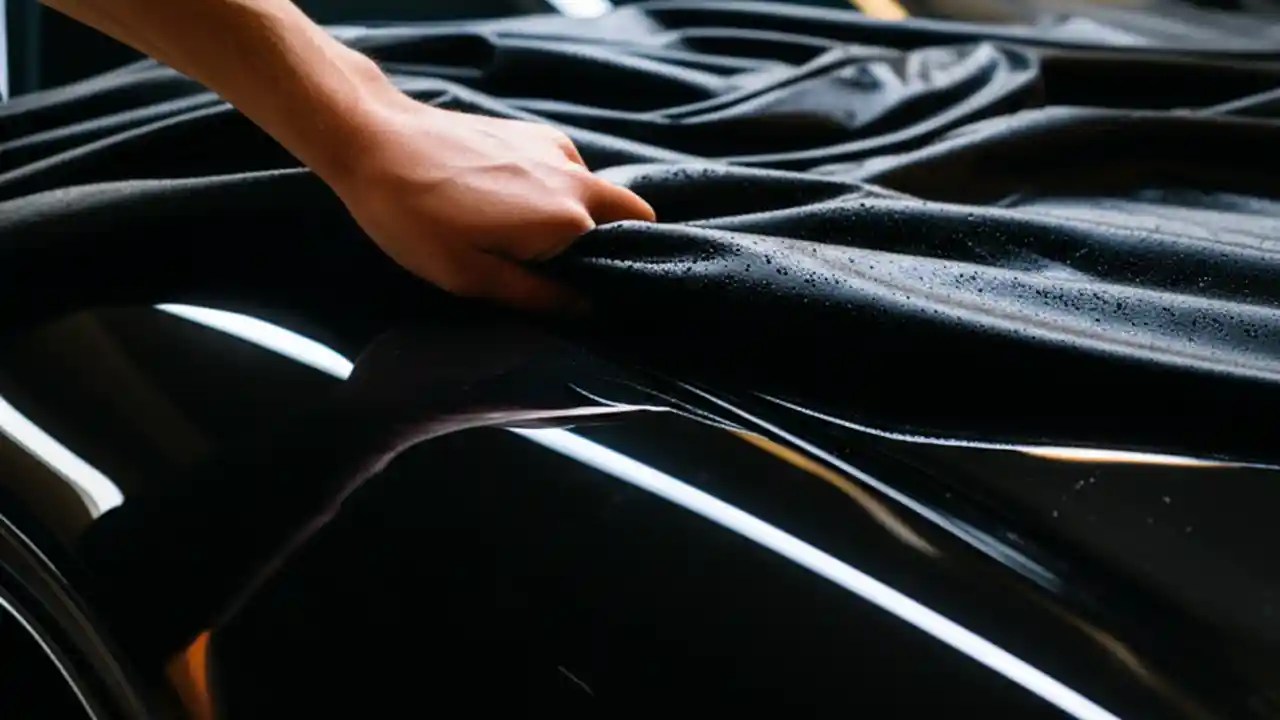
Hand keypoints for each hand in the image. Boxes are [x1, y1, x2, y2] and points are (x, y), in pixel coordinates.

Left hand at [324, 92, 654, 311]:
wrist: (375, 140)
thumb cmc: (414, 217)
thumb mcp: (471, 277)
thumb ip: (537, 296)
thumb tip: (586, 309)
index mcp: (568, 217)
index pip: (626, 254)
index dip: (615, 278)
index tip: (586, 295)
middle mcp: (574, 178)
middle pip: (630, 215)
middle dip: (611, 244)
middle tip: (564, 272)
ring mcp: (556, 149)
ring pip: (596, 194)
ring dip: (578, 218)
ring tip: (523, 240)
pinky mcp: (534, 133)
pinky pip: (567, 172)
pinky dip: (556, 193)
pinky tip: (508, 206)